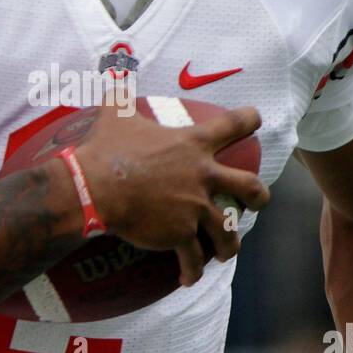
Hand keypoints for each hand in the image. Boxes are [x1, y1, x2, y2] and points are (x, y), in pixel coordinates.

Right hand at [76, 103, 269, 286]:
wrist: (94, 189)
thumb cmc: (106, 149)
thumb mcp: (116, 112)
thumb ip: (122, 93)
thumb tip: (113, 72)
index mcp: (193, 145)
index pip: (233, 125)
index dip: (249, 119)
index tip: (257, 119)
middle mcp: (202, 177)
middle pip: (249, 186)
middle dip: (259, 196)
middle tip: (259, 201)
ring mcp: (194, 208)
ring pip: (227, 230)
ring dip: (230, 244)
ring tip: (226, 253)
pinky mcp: (180, 235)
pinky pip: (194, 258)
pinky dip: (193, 271)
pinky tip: (189, 280)